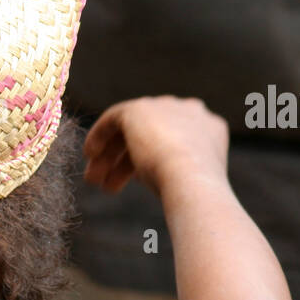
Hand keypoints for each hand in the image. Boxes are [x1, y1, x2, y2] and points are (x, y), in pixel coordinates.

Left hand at [81, 96, 228, 196]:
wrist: (190, 178)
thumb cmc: (191, 192)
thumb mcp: (186, 181)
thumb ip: (173, 172)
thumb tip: (158, 180)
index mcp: (210, 128)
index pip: (175, 139)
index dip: (152, 160)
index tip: (135, 180)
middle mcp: (191, 112)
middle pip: (151, 134)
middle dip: (126, 161)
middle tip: (108, 185)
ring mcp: (165, 106)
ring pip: (131, 130)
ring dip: (110, 156)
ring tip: (95, 181)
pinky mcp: (139, 108)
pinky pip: (114, 119)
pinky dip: (99, 136)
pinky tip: (90, 156)